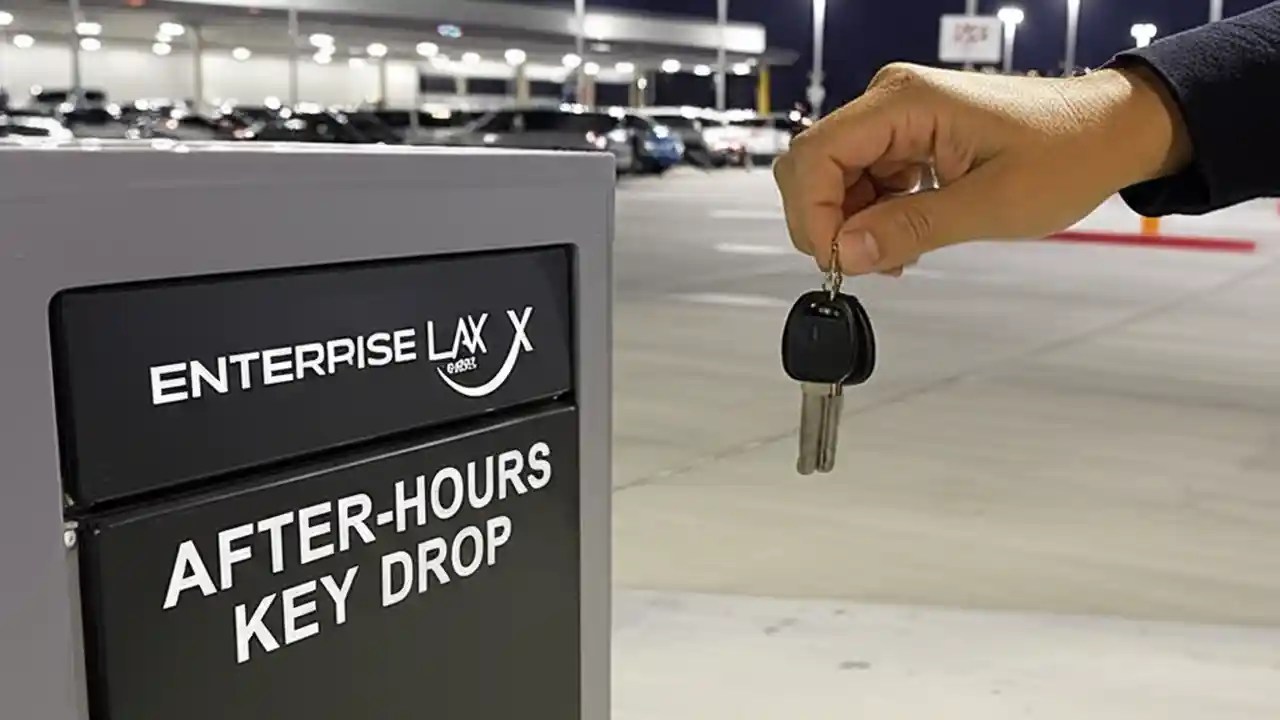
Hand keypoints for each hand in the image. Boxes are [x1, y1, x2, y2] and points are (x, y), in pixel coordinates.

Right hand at [773, 63, 1191, 276]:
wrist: (1108, 133)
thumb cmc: (1067, 154)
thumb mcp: (991, 205)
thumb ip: (911, 229)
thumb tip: (847, 253)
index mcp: (905, 102)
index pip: (816, 156)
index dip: (814, 215)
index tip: (839, 262)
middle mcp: (890, 101)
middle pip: (813, 166)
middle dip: (826, 224)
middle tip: (862, 266)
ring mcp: (895, 119)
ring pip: (833, 179)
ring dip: (850, 226)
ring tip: (894, 257)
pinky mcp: (905, 137)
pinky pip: (861, 180)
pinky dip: (869, 217)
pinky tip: (900, 240)